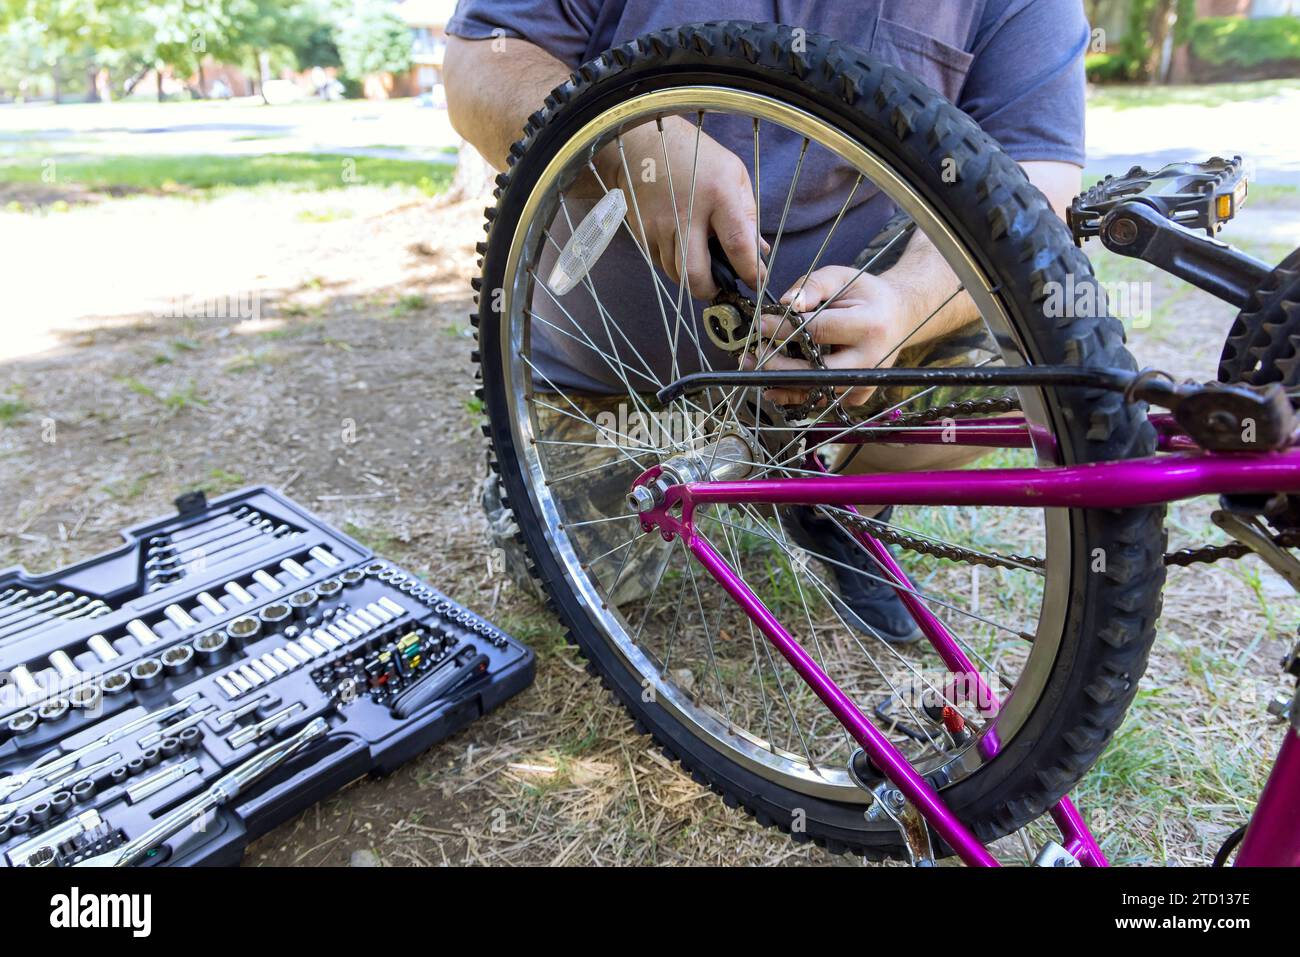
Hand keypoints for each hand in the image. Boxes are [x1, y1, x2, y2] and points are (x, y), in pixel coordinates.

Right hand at [604, 116, 766, 298]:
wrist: (644, 143)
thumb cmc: (696, 156)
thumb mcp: (733, 174)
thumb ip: (748, 214)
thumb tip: (758, 253)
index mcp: (718, 194)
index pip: (737, 245)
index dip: (751, 271)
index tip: (758, 282)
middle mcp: (686, 212)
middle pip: (695, 274)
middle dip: (710, 291)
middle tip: (719, 288)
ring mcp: (660, 224)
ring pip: (676, 274)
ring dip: (691, 277)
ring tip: (701, 262)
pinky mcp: (642, 231)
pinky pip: (660, 263)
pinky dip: (674, 264)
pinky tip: (681, 247)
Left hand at [745, 266, 918, 407]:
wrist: (898, 316)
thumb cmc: (865, 295)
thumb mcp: (841, 277)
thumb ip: (812, 286)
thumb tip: (786, 303)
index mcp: (869, 326)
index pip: (818, 331)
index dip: (785, 329)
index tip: (761, 324)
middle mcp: (870, 360)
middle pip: (816, 371)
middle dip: (779, 365)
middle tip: (756, 353)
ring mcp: (865, 382)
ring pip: (816, 392)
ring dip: (782, 385)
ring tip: (757, 371)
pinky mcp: (858, 396)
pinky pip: (822, 401)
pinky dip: (797, 394)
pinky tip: (776, 384)